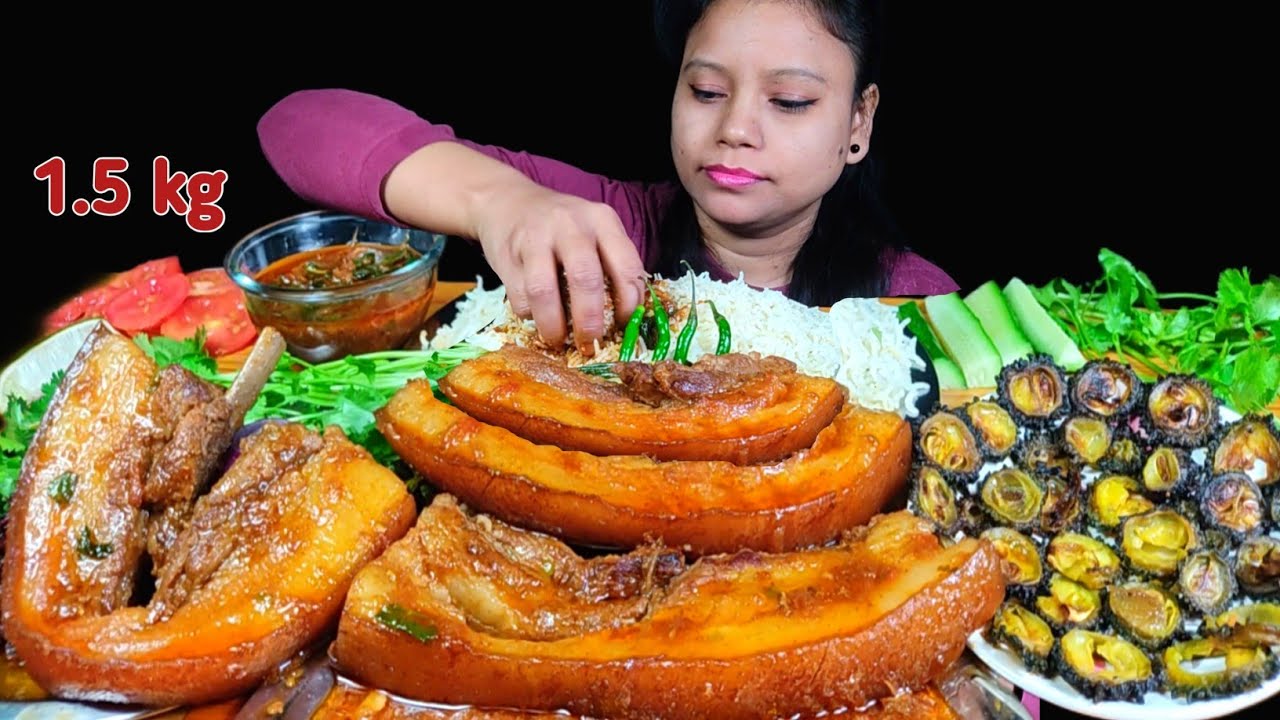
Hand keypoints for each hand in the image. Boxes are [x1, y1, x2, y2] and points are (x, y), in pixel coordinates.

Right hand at [476, 185, 646, 353]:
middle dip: (590, 321)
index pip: (627, 267)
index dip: (628, 305)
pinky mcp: (507, 254)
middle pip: (585, 279)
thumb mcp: (593, 232)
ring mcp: (536, 238)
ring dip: (554, 325)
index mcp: (602, 220)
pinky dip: (530, 315)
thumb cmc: (560, 228)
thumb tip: (625, 319)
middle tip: (590, 344)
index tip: (622, 326)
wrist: (507, 202)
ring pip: (545, 291)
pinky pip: (520, 296)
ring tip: (559, 340)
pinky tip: (536, 315)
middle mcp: (571, 225)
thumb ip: (612, 265)